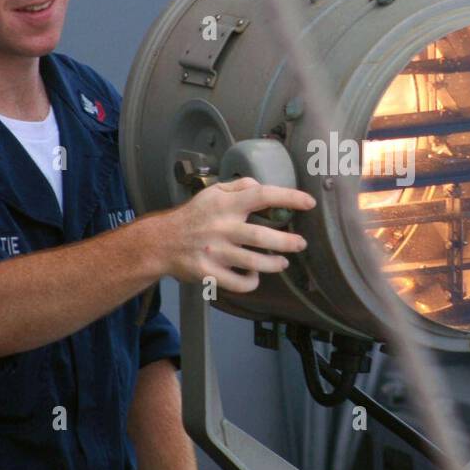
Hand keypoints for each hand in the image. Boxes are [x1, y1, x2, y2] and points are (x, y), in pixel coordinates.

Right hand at [162, 176, 314, 293]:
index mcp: (224, 205)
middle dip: (287, 242)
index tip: (308, 202)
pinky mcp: (208, 272)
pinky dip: (251, 282)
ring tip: (282, 262)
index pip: (262, 195)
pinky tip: (255, 277)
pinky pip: (237, 283)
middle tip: (300, 243)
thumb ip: (238, 186)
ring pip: (253, 263)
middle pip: (261, 236)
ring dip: (273, 264)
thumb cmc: (192, 216)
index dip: (288, 197)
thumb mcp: (212, 192)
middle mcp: (221, 228)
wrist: (160, 242)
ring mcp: (214, 252)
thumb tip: (261, 186)